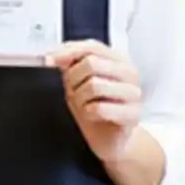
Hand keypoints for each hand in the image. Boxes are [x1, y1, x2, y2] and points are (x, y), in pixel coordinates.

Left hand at [48, 40, 141, 161]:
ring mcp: (134, 93)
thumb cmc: (94, 105)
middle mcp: (129, 73)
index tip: (49, 60)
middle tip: (73, 91)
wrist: (108, 137)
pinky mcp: (133, 114)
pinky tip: (93, 116)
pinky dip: (88, 113)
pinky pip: (100, 108)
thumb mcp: (78, 80)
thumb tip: (53, 56)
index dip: (68, 51)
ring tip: (84, 104)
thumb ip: (69, 63)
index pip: (92, 46)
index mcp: (117, 59)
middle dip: (73, 79)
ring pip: (95, 85)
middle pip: (92, 63)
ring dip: (80, 98)